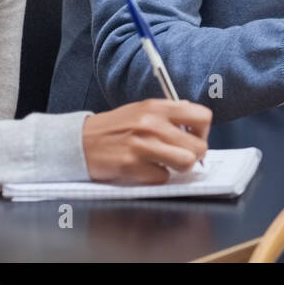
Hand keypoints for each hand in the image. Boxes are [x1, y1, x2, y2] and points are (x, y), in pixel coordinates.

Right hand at [81, 99, 210, 183]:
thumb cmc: (114, 127)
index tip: (194, 137)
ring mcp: (143, 146)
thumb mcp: (142, 109)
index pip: (203, 117)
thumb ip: (169, 112)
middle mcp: (153, 124)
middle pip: (198, 146)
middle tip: (182, 155)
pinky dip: (157, 176)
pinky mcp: (132, 166)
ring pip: (186, 162)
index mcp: (158, 107)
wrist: (80, 141)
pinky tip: (146, 169)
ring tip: (167, 163)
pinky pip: (162, 177)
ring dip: (179, 167)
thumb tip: (195, 120)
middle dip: (194, 155)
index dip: (203, 131)